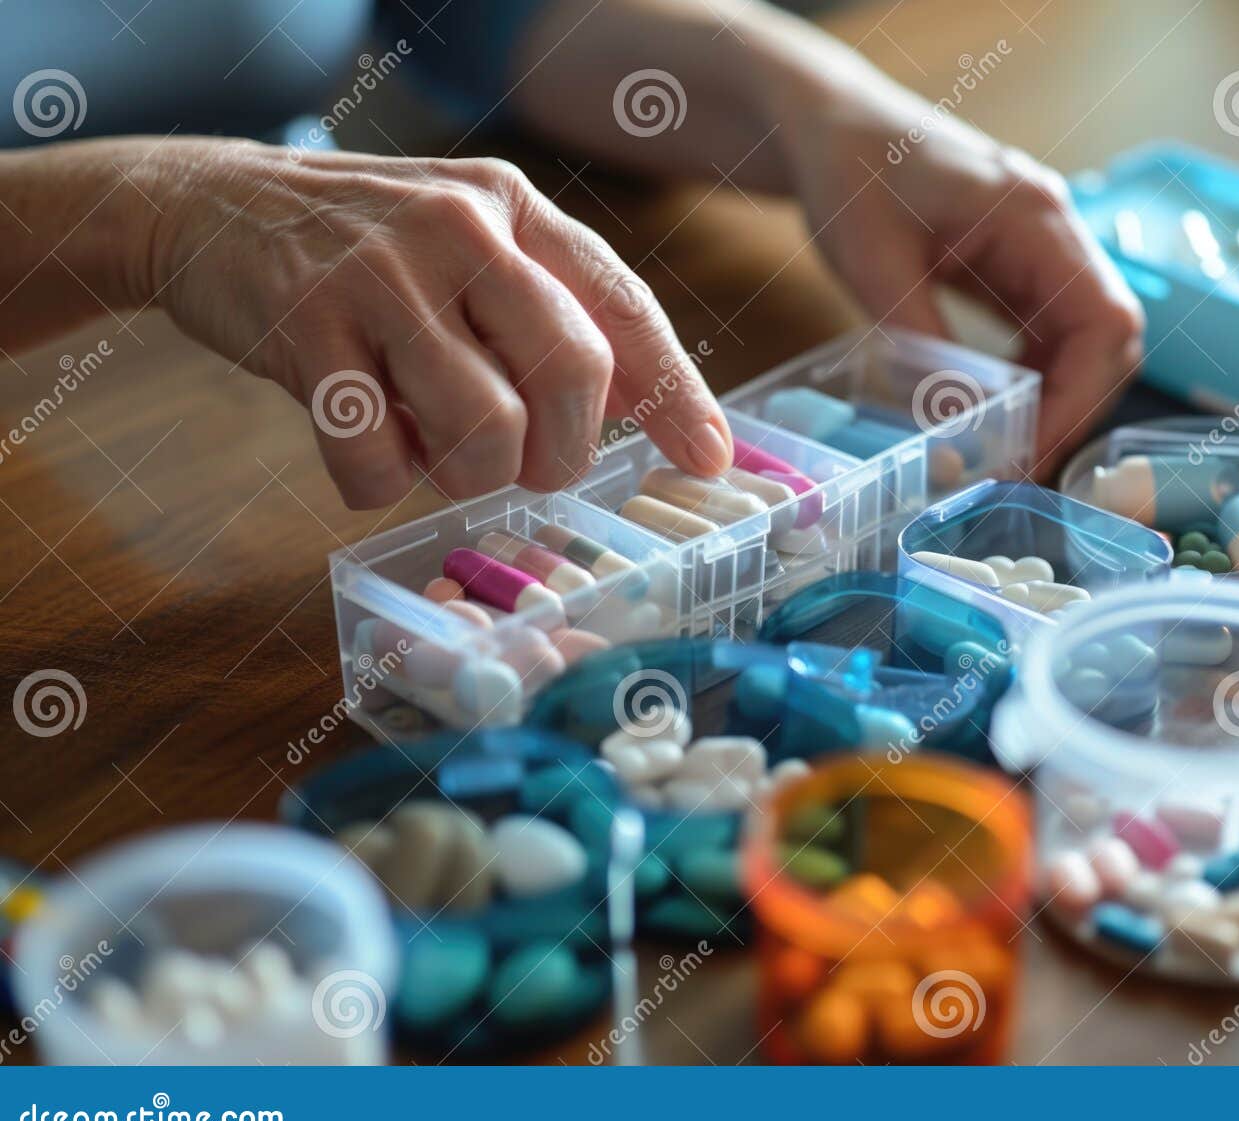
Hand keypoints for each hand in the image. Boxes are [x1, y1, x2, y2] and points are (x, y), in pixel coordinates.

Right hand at [147, 141, 731, 507]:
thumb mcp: (473, 243)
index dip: (678, 394)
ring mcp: (381, 275)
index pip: (624, 309)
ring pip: (486, 430)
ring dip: (471, 477)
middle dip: (565, 453)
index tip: (711, 459)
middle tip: (532, 468)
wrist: (210, 204)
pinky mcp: (305, 329)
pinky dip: (379, 482)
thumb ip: (554, 309)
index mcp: (516, 209)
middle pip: (573, 375)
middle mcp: (460, 229)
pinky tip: (370, 448)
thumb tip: (644, 402)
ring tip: (439, 455)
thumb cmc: (369, 248)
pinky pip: (377, 458)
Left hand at [781, 87, 1143, 476]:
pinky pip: (1051, 335)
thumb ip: (922, 348)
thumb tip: (962, 433)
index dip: (1080, 398)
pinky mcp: (1020, 269)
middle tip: (1018, 469)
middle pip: (1109, 338)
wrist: (833, 126)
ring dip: (1058, 401)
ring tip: (1008, 454)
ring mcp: (1043, 250)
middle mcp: (1056, 231)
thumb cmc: (851, 175)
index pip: (1104, 320)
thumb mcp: (874, 266)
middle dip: (1074, 410)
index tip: (1032, 453)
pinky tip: (1001, 414)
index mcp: (1034, 217)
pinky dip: (1036, 382)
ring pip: (1085, 343)